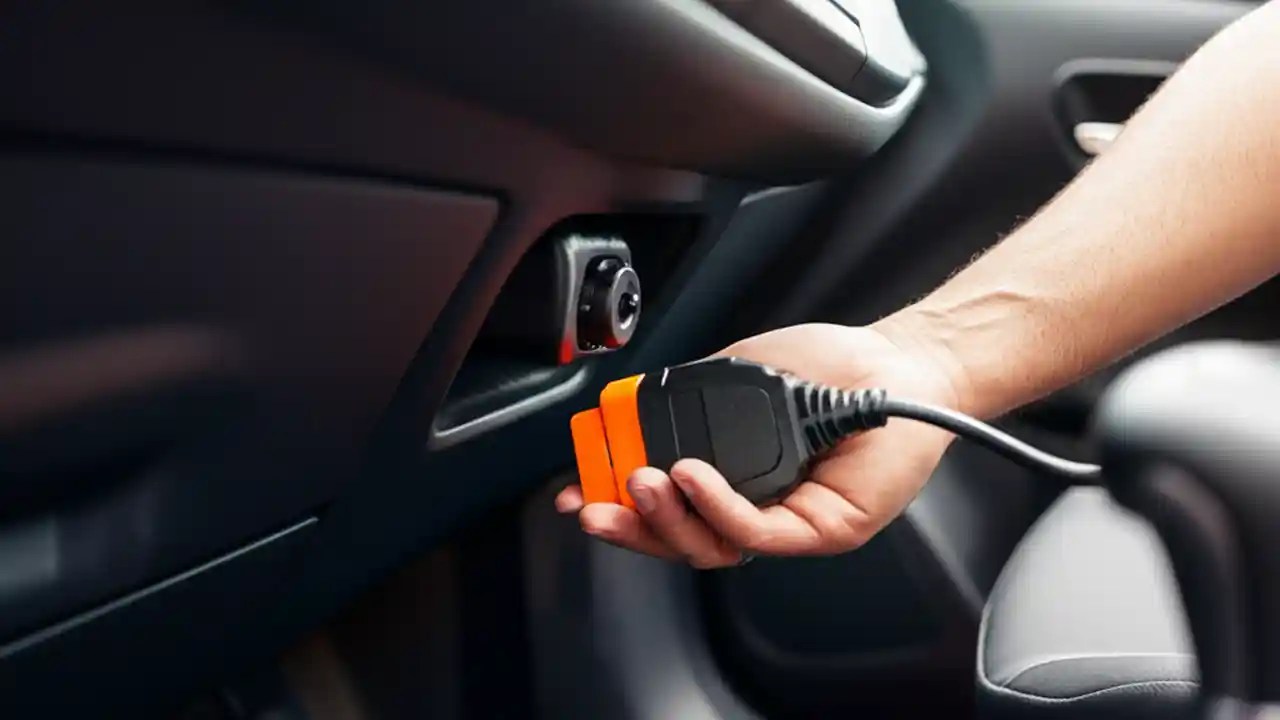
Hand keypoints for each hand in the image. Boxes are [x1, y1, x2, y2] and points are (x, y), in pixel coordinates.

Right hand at [554, 319, 967, 567]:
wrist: (899, 361)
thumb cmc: (832, 367)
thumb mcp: (739, 376)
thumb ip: (690, 400)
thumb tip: (638, 411)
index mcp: (732, 478)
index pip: (669, 506)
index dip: (620, 505)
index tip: (579, 490)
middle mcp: (758, 508)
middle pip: (681, 538)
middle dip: (629, 525)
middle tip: (594, 503)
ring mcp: (790, 524)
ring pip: (713, 546)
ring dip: (666, 519)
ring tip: (640, 484)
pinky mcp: (823, 529)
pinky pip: (759, 533)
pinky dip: (717, 508)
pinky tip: (693, 478)